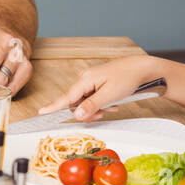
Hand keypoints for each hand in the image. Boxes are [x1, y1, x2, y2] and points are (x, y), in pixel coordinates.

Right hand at [37, 55, 159, 120]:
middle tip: (102, 113)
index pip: (66, 97)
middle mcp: (85, 79)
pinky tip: (112, 103)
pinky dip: (101, 103)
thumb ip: (91, 105)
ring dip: (96, 108)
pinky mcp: (98, 84)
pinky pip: (93, 98)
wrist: (143, 69)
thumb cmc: (128, 78)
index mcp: (85, 80)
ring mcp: (91, 81)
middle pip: (76, 102)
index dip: (53, 107)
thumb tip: (76, 115)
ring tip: (111, 106)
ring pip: (85, 102)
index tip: (41, 113)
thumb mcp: (110, 95)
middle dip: (87, 111)